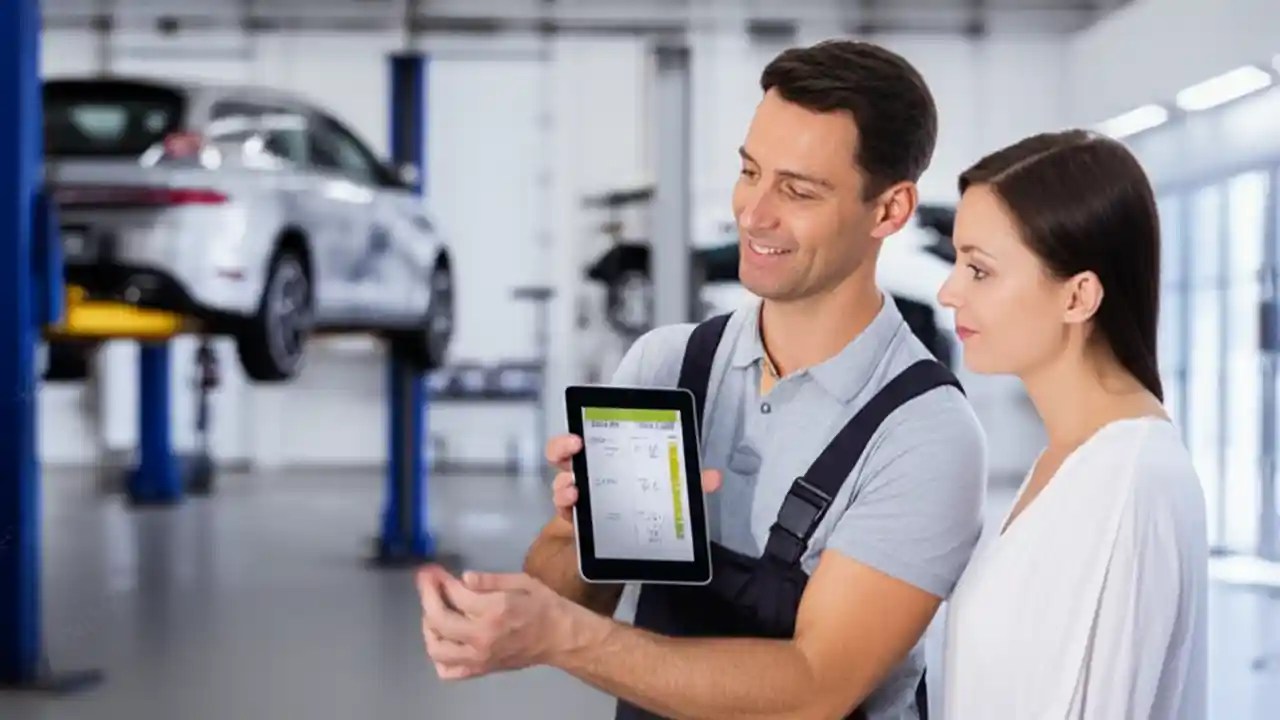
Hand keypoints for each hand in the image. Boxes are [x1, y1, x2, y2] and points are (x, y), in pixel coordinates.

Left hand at [417, 564, 582, 679]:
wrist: (561, 638)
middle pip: (439, 619)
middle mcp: (482, 636)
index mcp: (494, 610)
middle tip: (426, 582)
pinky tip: (444, 639)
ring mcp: (479, 657)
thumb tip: (464, 578)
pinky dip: (439, 656)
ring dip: (428, 626)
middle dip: (427, 595)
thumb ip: (491, 579)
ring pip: (437, 648)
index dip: (440, 580)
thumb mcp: (523, 582)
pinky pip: (448, 671)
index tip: (434, 570)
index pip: (455, 594)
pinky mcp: (480, 670)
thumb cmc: (544, 606)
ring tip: (433, 610)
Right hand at [543, 433, 723, 528]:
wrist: (606, 577)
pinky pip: (561, 506)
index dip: (592, 429)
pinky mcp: (568, 522)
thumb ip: (687, 491)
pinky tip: (572, 501)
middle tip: (575, 443)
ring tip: (573, 483)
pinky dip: (563, 500)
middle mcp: (591, 481)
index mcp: (614, 471)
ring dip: (563, 476)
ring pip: (560, 477)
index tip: (590, 424)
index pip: (600, 443)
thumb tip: (714, 477)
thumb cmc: (636, 537)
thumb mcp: (667, 511)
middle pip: (570, 454)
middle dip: (564, 445)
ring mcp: (577, 501)